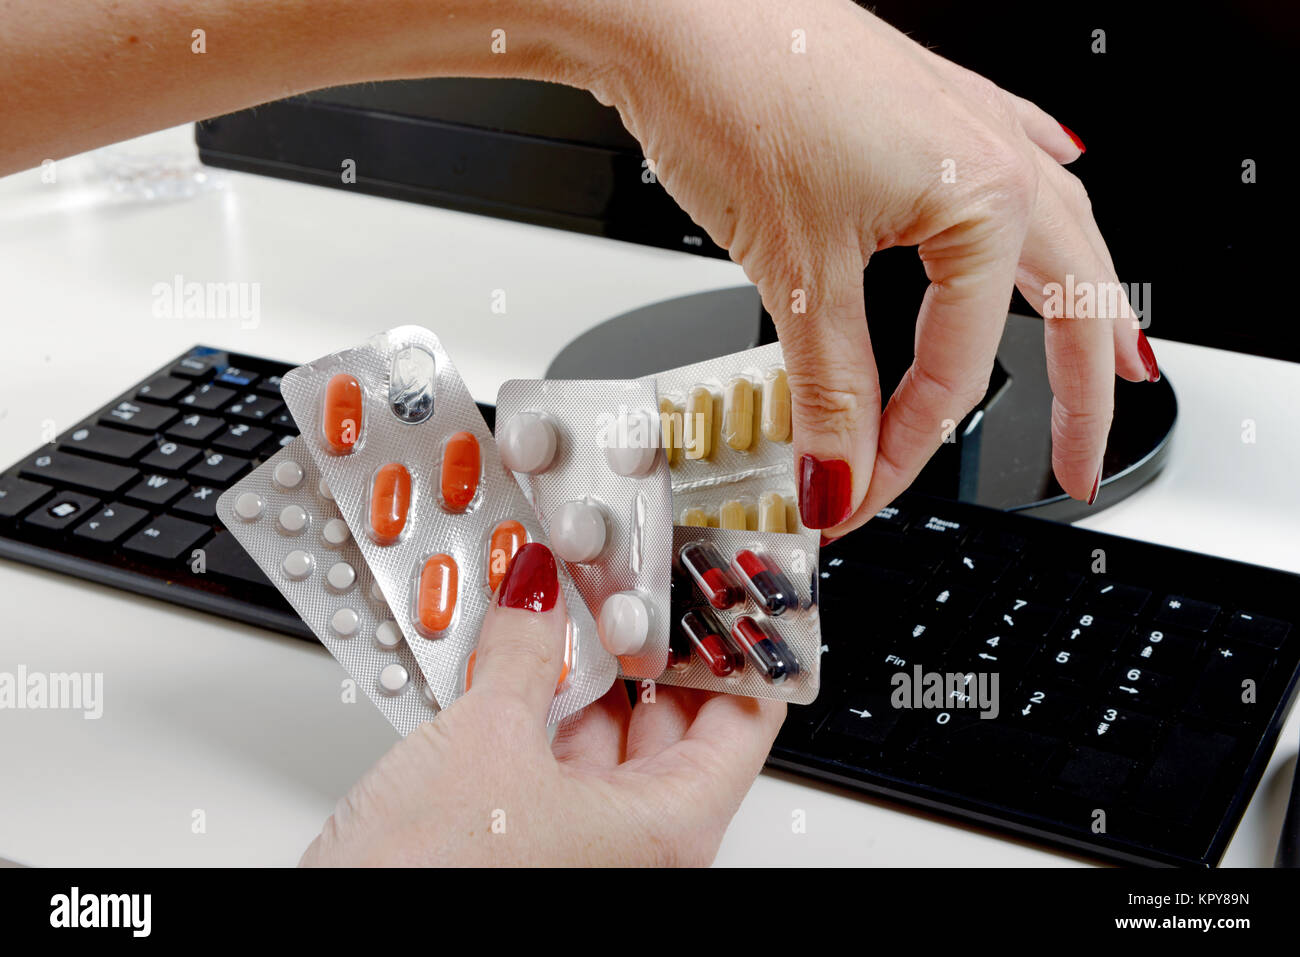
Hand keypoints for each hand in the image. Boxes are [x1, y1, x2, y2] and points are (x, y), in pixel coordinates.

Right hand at [300, 544, 784, 865]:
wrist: (336, 943)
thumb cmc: (430, 885)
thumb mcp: (483, 742)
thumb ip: (521, 653)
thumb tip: (537, 593)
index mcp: (669, 828)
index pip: (742, 717)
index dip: (731, 644)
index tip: (711, 588)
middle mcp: (639, 849)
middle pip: (673, 725)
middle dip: (641, 648)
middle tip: (620, 583)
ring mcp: (584, 852)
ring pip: (606, 745)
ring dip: (581, 677)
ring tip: (560, 606)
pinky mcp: (529, 851)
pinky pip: (554, 767)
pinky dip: (539, 713)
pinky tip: (515, 662)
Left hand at [598, 0, 1159, 529]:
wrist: (672, 7)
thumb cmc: (737, 91)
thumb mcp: (796, 272)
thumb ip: (829, 389)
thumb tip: (842, 473)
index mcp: (987, 199)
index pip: (959, 368)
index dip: (906, 448)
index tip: (860, 492)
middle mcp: (996, 155)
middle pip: (1070, 301)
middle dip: (1081, 394)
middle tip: (1079, 463)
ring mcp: (966, 125)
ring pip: (1056, 236)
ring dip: (1082, 305)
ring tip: (1103, 359)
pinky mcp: (922, 111)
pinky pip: (1013, 167)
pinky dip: (1033, 215)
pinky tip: (1044, 218)